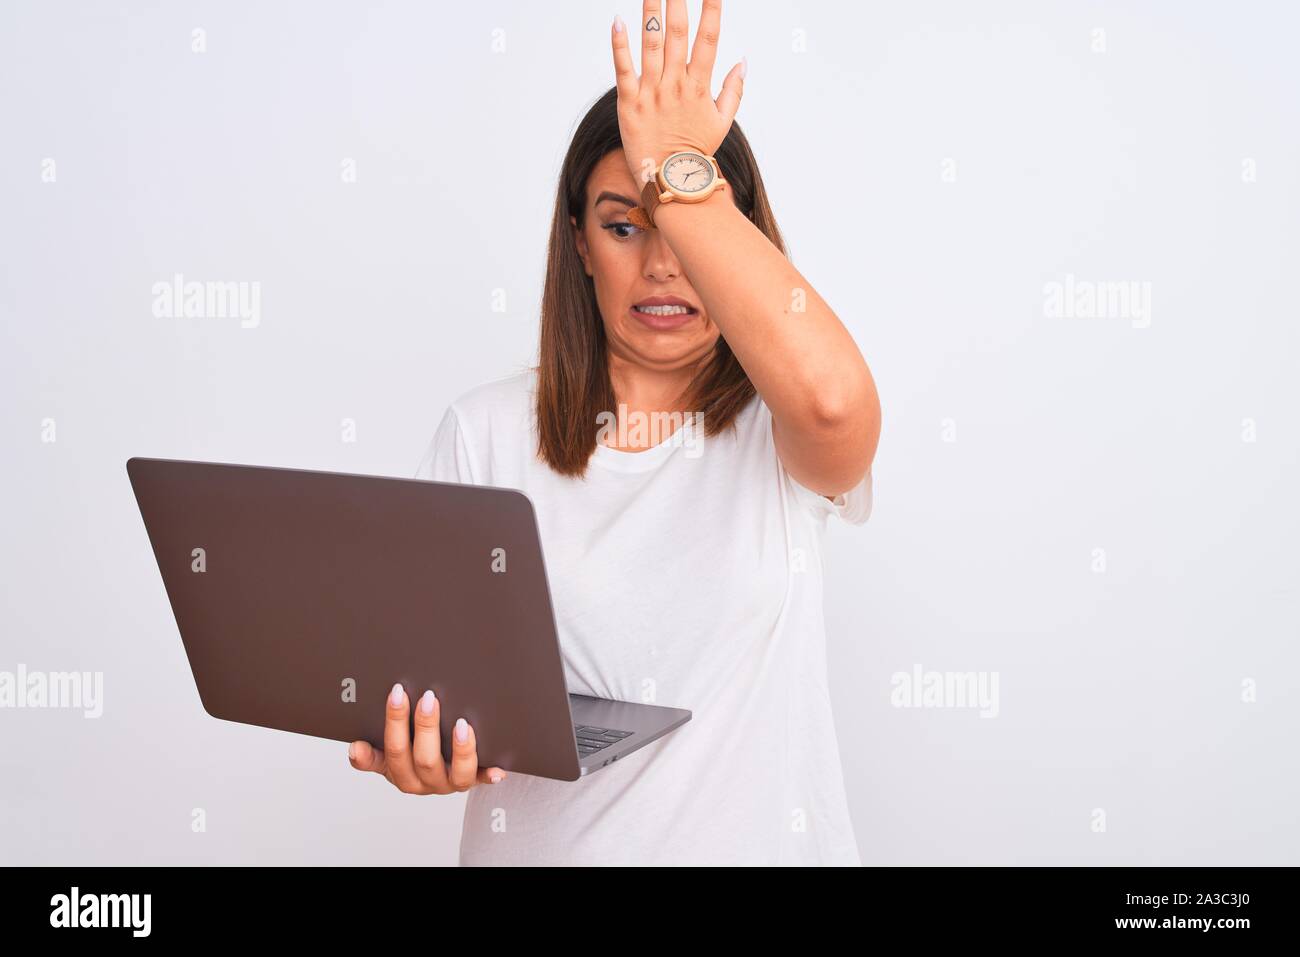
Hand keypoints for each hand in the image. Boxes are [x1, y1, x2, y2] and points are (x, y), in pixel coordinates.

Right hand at [348, 683, 505, 793]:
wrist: (439, 776)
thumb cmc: (410, 757)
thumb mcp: (386, 758)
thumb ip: (371, 756)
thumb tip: (354, 749)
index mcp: (399, 773)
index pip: (393, 749)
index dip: (394, 722)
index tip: (396, 693)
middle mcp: (425, 782)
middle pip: (423, 758)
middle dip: (425, 726)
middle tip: (429, 697)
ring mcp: (450, 783)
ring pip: (456, 772)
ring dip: (460, 748)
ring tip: (462, 724)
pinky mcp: (473, 782)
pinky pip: (483, 781)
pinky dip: (489, 775)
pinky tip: (498, 769)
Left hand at [611, 0, 744, 186]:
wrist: (670, 180)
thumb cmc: (696, 151)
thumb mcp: (722, 122)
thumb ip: (733, 90)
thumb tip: (742, 60)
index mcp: (699, 86)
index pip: (708, 40)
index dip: (711, 11)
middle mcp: (675, 85)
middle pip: (677, 33)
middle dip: (678, 2)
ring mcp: (651, 93)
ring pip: (650, 44)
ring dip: (650, 11)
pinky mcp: (629, 103)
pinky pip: (623, 69)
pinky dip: (620, 45)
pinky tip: (618, 21)